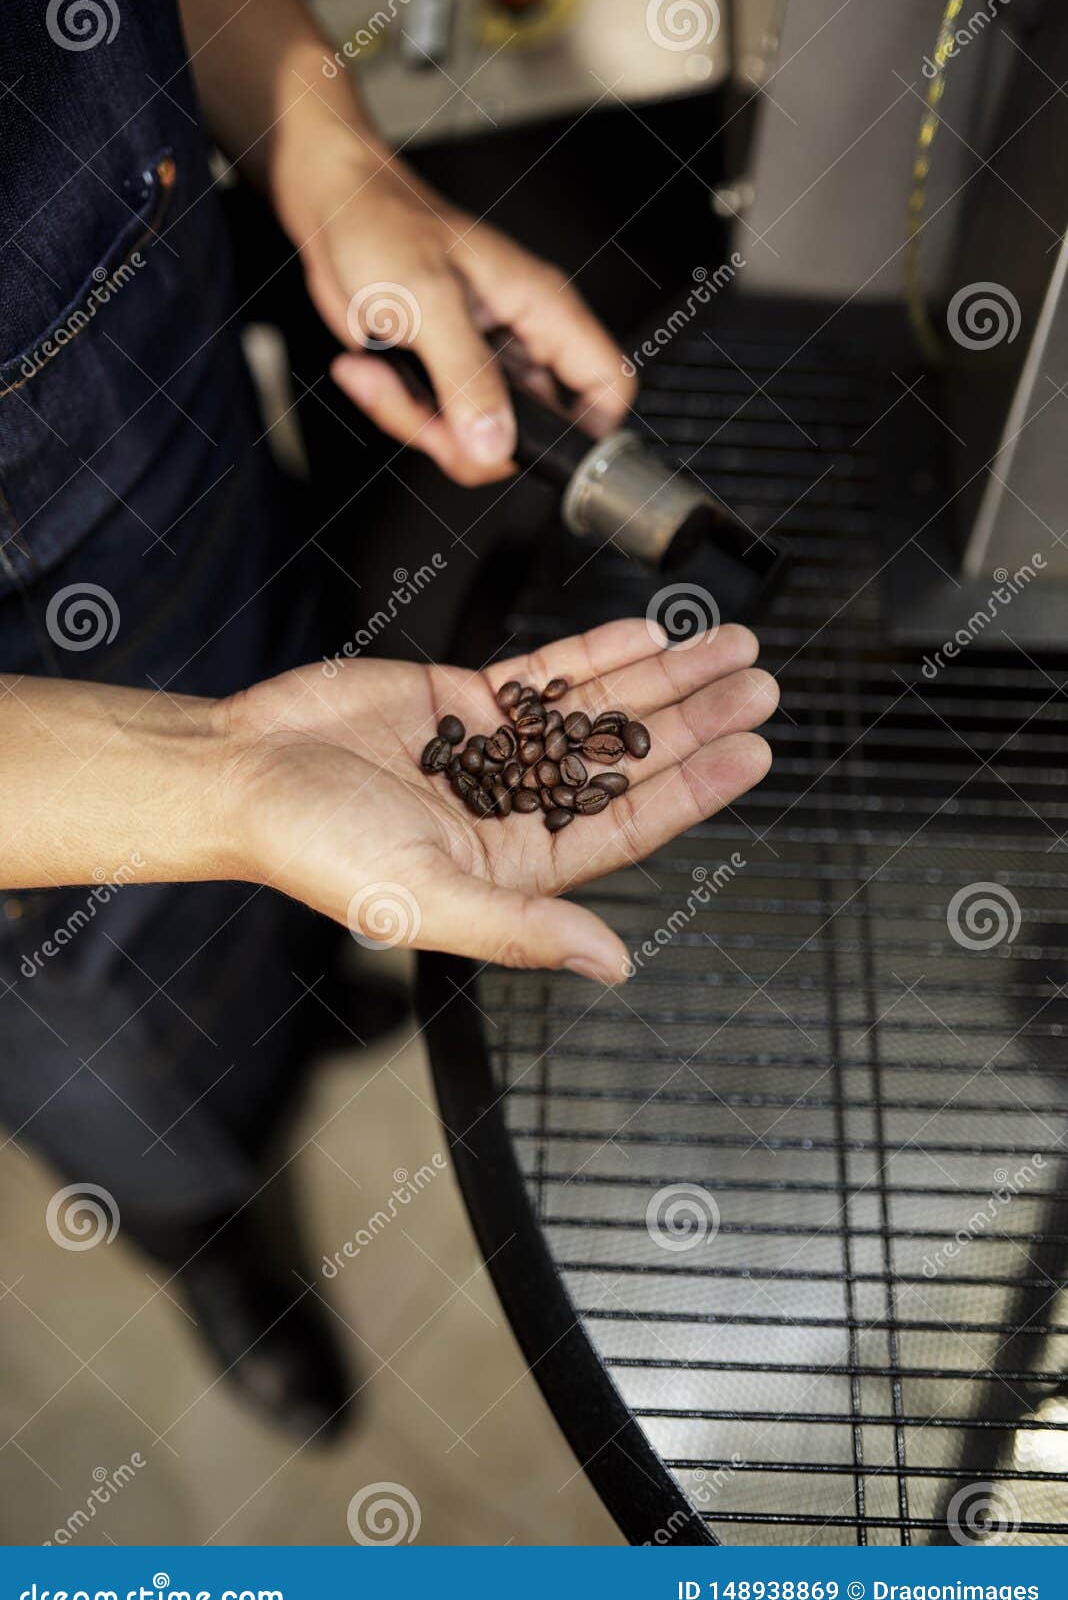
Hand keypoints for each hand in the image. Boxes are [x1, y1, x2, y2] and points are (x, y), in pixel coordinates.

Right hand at [221, 620, 776, 984]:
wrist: (242, 772)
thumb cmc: (314, 847)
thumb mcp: (425, 900)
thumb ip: (522, 929)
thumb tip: (611, 964)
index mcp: (519, 865)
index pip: (630, 822)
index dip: (696, 787)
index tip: (752, 751)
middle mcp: (518, 807)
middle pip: (628, 758)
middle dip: (696, 719)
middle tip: (759, 686)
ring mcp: (496, 750)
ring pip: (598, 709)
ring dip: (662, 678)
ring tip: (727, 648)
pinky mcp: (465, 701)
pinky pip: (547, 673)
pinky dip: (597, 652)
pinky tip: (645, 635)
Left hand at [292, 149, 634, 485]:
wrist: (335, 213)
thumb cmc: (384, 224)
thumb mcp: (428, 301)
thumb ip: (467, 377)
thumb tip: (495, 441)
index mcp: (544, 310)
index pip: (608, 384)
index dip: (593, 430)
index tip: (547, 450)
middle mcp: (522, 343)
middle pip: (535, 435)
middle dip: (472, 441)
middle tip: (427, 416)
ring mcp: (485, 367)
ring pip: (479, 441)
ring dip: (421, 426)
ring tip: (385, 378)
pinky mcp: (446, 380)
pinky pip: (438, 429)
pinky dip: (399, 413)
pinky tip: (373, 372)